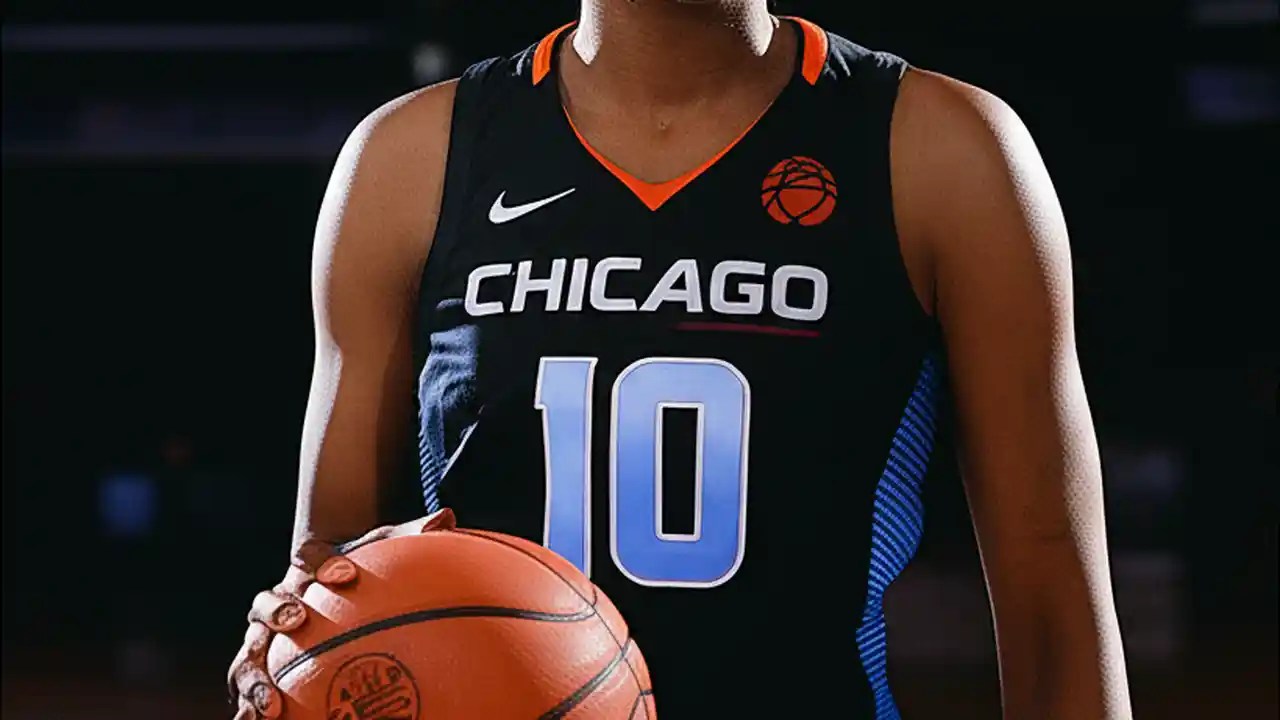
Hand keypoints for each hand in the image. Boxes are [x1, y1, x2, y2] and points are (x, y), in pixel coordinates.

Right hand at [226, 508, 455, 718]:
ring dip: (254, 678)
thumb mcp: (384, 549)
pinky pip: (251, 691)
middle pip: (265, 606)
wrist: (328, 586)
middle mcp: (276, 604)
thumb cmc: (359, 572)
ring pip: (248, 656)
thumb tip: (446, 516)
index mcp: (304, 571)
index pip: (310, 563)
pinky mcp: (261, 670)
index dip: (325, 567)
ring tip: (271, 703)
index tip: (345, 575)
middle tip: (296, 622)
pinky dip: (250, 708)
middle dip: (277, 613)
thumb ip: (412, 535)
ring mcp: (263, 639)